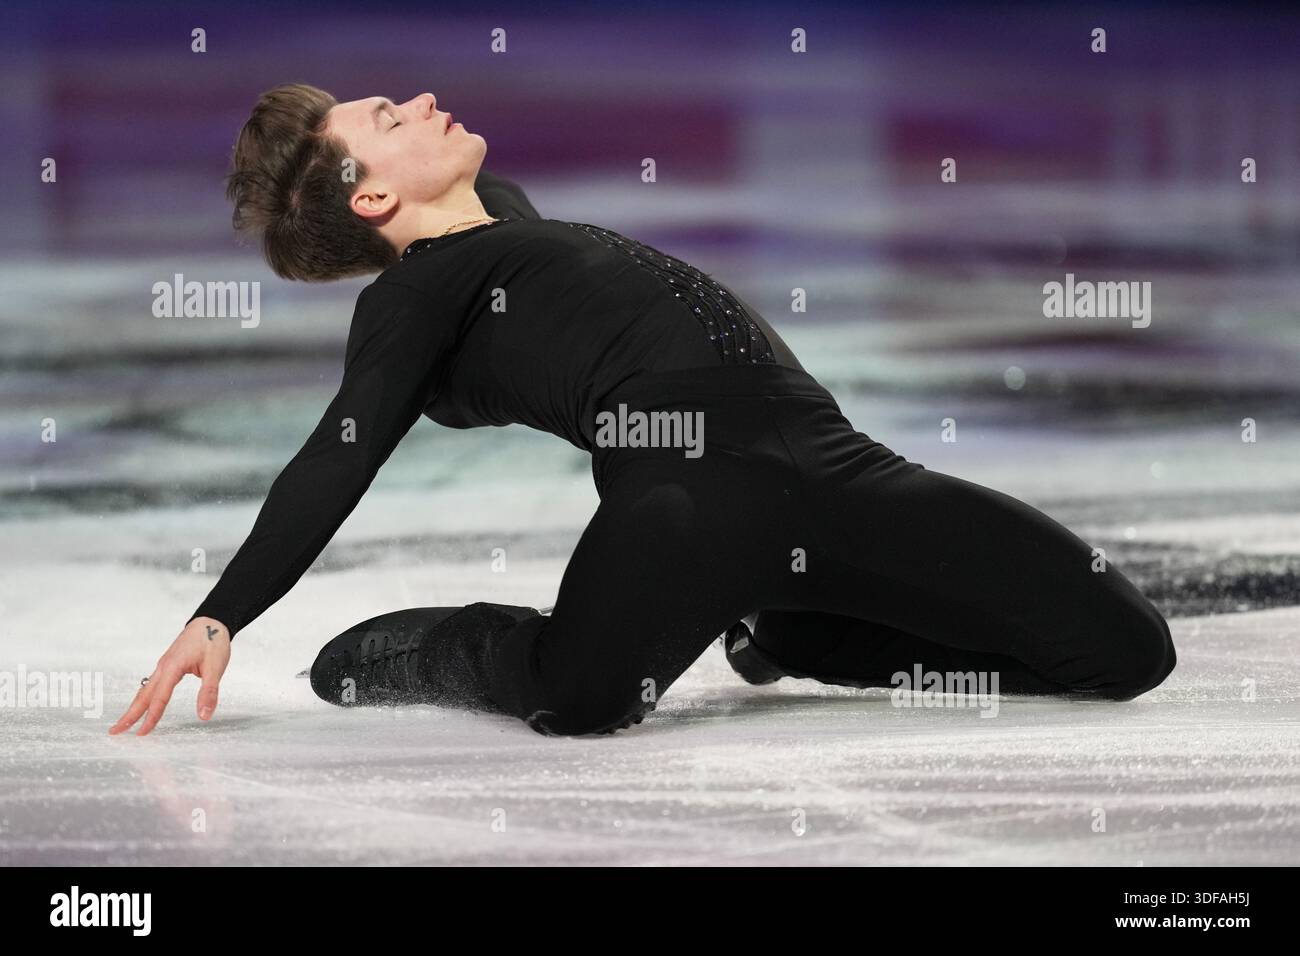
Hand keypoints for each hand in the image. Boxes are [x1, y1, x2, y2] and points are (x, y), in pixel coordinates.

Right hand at [109, 617, 231, 735]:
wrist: (211, 621)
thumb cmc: (214, 641)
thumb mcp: (216, 667)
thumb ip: (209, 692)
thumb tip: (204, 716)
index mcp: (172, 667)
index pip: (159, 698)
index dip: (151, 717)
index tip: (142, 733)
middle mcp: (163, 667)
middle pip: (143, 695)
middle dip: (130, 714)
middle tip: (115, 731)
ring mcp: (164, 666)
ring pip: (146, 690)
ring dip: (135, 707)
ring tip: (125, 722)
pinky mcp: (168, 665)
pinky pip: (152, 684)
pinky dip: (145, 698)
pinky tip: (144, 705)